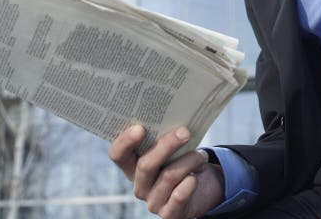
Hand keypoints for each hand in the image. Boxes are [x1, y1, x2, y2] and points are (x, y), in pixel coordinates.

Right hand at [109, 124, 224, 217]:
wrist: (200, 187)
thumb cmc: (181, 159)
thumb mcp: (171, 148)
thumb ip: (166, 135)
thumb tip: (176, 112)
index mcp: (133, 166)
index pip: (118, 155)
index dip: (125, 142)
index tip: (141, 127)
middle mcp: (140, 185)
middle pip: (145, 165)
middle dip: (167, 146)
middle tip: (185, 132)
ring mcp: (153, 202)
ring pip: (168, 177)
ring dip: (189, 161)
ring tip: (202, 155)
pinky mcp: (169, 215)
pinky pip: (177, 198)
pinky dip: (189, 183)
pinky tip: (196, 176)